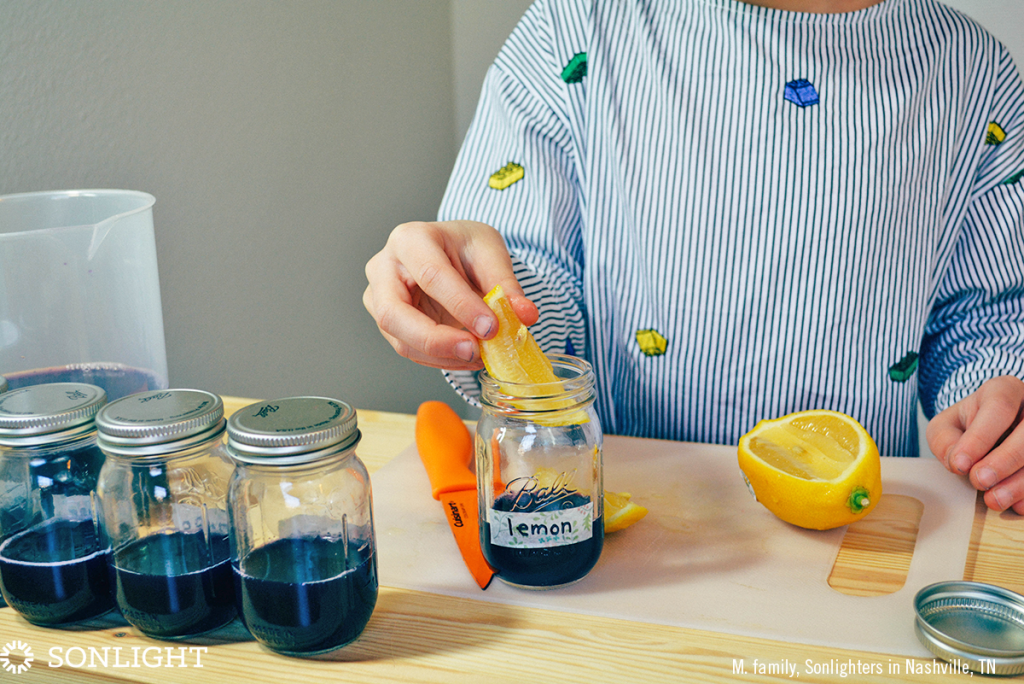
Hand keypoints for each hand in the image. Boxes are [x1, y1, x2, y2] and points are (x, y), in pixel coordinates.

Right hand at [363, 220, 537, 369]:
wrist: (448, 253)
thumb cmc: (463, 247)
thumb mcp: (490, 251)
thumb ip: (506, 284)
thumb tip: (524, 315)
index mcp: (410, 239)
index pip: (431, 276)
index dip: (462, 305)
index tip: (492, 327)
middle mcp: (384, 268)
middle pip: (395, 314)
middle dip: (437, 340)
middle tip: (475, 351)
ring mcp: (378, 298)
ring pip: (400, 340)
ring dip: (442, 356)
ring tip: (479, 356)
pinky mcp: (388, 324)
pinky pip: (410, 350)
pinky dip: (441, 360)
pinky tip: (468, 357)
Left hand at [926, 375, 1023, 513]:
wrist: (992, 429)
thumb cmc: (970, 425)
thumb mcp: (947, 425)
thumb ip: (944, 440)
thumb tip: (957, 462)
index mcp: (1004, 390)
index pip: (999, 407)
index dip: (980, 438)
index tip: (961, 465)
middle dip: (1004, 460)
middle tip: (980, 481)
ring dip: (1020, 483)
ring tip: (994, 499)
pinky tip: (1018, 506)